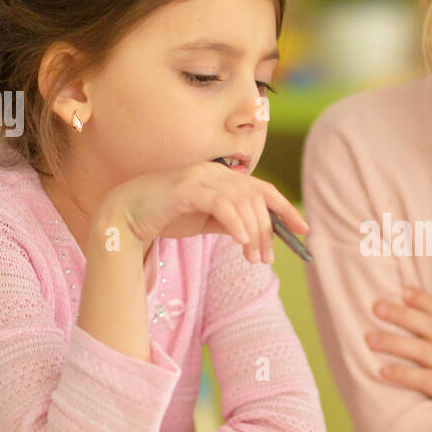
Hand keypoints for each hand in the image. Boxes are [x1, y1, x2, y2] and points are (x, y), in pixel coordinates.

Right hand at [100, 161, 307, 264]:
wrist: (127, 215)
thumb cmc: (167, 216)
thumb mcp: (208, 222)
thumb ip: (232, 222)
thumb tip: (258, 236)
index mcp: (224, 178)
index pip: (264, 190)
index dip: (286, 209)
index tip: (304, 230)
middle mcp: (217, 172)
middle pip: (257, 199)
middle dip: (267, 231)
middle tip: (265, 259)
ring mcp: (202, 176)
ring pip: (243, 202)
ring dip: (253, 233)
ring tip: (252, 258)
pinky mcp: (188, 186)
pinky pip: (221, 203)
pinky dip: (235, 222)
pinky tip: (240, 241)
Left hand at [366, 287, 431, 409]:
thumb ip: (424, 342)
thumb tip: (391, 322)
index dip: (422, 301)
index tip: (403, 290)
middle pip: (429, 327)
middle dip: (402, 315)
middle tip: (376, 307)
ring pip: (425, 351)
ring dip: (395, 343)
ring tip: (370, 339)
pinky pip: (427, 379)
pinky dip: (404, 374)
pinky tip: (383, 371)